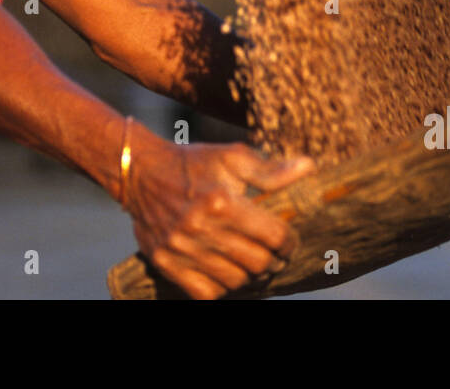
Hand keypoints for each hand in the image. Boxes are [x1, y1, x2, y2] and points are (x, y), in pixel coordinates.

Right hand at [126, 135, 314, 299]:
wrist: (140, 172)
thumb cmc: (193, 163)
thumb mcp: (231, 157)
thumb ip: (270, 170)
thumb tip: (308, 168)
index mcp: (222, 201)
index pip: (274, 236)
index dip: (289, 241)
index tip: (288, 239)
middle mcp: (201, 227)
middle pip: (258, 263)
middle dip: (274, 261)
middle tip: (276, 255)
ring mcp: (181, 249)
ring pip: (235, 281)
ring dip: (251, 276)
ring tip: (254, 264)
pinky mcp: (166, 263)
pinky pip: (205, 294)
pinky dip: (222, 289)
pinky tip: (227, 275)